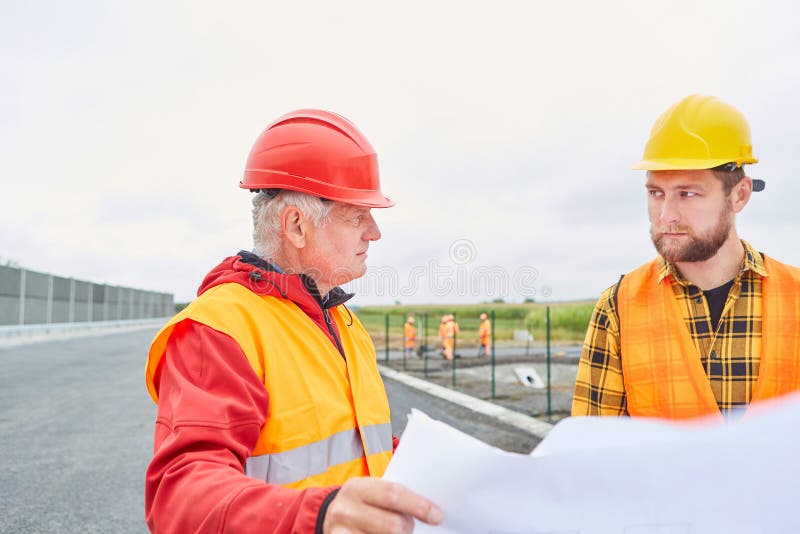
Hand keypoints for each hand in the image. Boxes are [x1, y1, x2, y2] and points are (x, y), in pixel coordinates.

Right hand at [323, 477, 442, 533]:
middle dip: (409, 528)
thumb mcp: (372, 492)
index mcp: (357, 488)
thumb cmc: (363, 504)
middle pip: (393, 526)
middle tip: (410, 527)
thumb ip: (394, 497)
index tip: (437, 516)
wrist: (330, 518)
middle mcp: (345, 511)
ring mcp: (341, 533)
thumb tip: (431, 511)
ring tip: (397, 533)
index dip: (419, 506)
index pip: (393, 495)